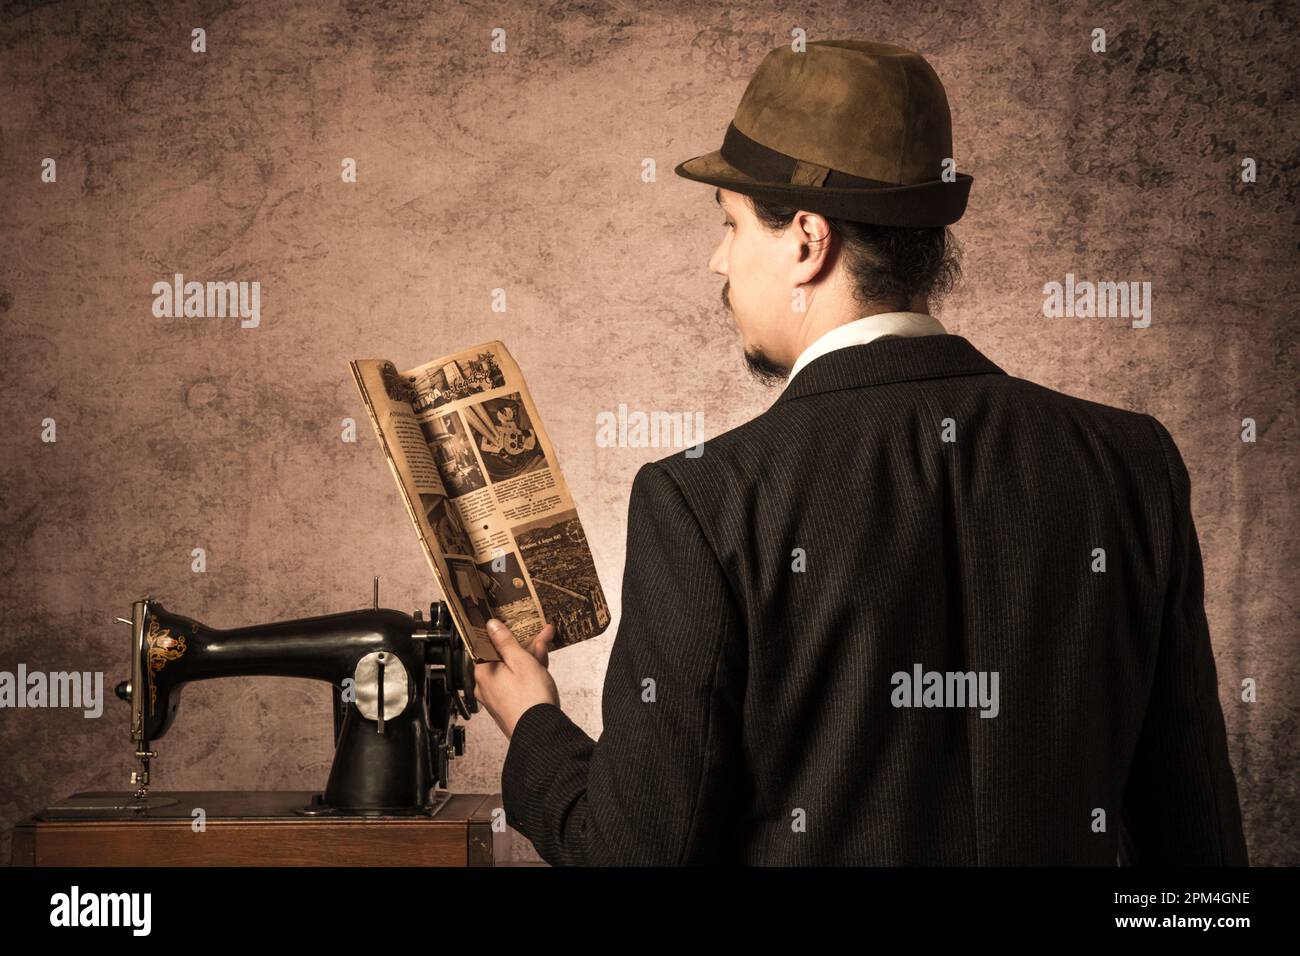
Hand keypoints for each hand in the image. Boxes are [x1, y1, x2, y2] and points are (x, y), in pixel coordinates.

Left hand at [473, 619, 559, 738]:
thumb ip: (506, 642)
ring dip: (528, 657)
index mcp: (483, 672)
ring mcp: (497, 697)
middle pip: (502, 656)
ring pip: (511, 669)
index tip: (513, 622)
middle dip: (523, 643)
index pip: (488, 644)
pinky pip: (515, 682)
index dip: (503, 631)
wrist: (541, 734)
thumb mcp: (521, 662)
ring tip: (545, 645)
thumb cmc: (531, 701)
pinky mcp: (508, 705)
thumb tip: (492, 626)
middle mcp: (485, 686)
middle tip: (540, 633)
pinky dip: (527, 673)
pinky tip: (540, 665)